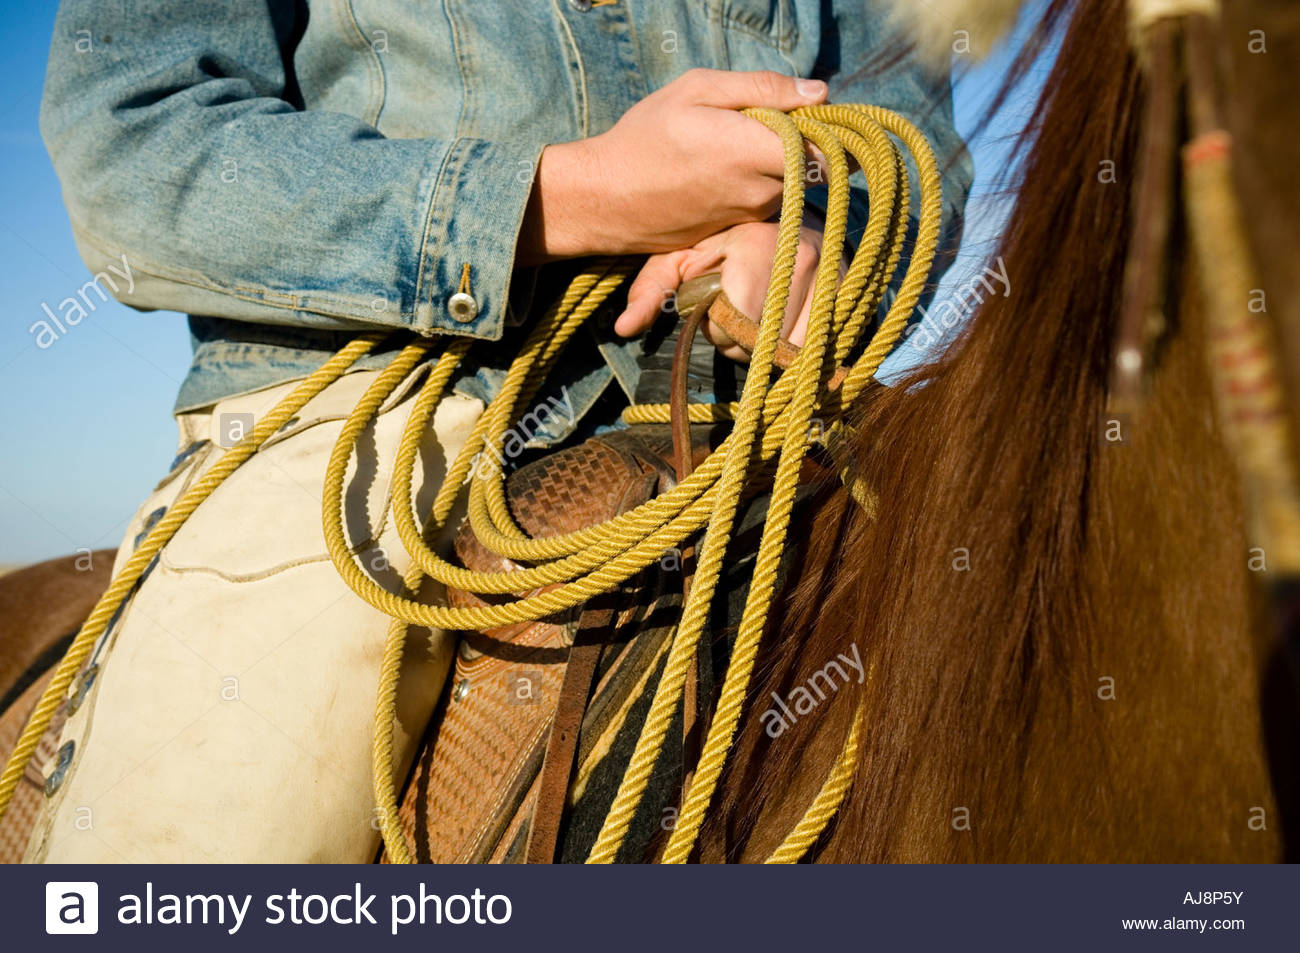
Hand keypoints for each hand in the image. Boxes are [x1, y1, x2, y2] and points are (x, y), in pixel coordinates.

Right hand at [516, 69, 828, 263]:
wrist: (605, 199)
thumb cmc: (646, 137)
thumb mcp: (698, 91)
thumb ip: (763, 89)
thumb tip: (819, 92)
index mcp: (756, 152)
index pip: (826, 150)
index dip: (825, 130)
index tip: (807, 113)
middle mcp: (760, 192)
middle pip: (808, 167)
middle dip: (796, 143)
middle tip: (758, 122)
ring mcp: (748, 217)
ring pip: (785, 185)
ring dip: (770, 165)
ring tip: (726, 147)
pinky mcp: (735, 231)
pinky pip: (761, 203)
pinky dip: (751, 185)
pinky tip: (714, 172)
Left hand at [613, 211, 842, 362]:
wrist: (785, 208)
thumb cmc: (723, 238)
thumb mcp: (683, 254)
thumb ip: (652, 288)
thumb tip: (622, 329)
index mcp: (754, 245)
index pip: (734, 326)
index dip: (718, 331)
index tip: (716, 312)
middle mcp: (802, 255)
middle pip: (765, 343)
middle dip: (746, 342)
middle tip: (741, 315)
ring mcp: (835, 272)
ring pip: (797, 348)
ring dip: (776, 348)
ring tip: (766, 318)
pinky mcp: (855, 286)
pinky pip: (825, 342)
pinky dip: (804, 344)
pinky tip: (792, 322)